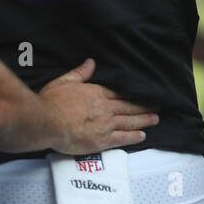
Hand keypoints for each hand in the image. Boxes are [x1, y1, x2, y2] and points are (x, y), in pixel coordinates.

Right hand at [39, 59, 157, 154]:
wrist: (45, 122)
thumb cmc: (50, 102)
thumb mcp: (64, 82)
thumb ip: (79, 73)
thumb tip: (91, 62)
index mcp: (97, 93)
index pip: (121, 93)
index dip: (134, 94)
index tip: (144, 94)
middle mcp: (105, 108)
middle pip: (130, 106)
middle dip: (145, 106)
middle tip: (157, 106)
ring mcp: (105, 125)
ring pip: (130, 121)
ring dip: (145, 120)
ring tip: (155, 119)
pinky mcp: (102, 140)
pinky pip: (123, 138)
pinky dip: (134, 137)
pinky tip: (142, 135)